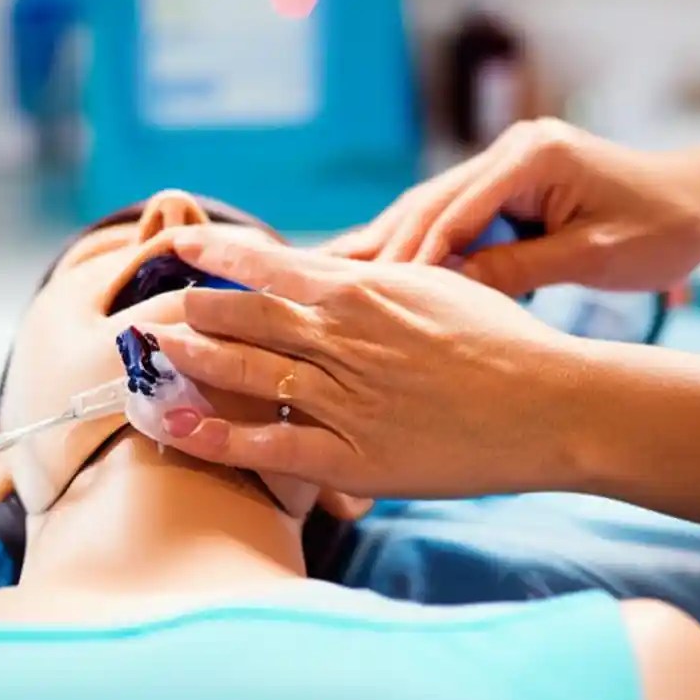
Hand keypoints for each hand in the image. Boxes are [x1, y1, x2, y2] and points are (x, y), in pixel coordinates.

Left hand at [144, 226, 593, 498]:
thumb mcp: (438, 283)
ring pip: (247, 375)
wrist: (551, 405)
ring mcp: (345, 399)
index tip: (177, 244)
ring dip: (190, 361)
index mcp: (364, 292)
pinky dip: (217, 436)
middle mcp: (344, 340)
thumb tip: (329, 267)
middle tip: (148, 310)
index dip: (215, 252)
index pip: (269, 265)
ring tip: (151, 352)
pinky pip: (269, 446)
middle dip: (190, 311)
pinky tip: (177, 424)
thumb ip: (377, 277)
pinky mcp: (353, 455)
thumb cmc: (502, 340)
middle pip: (244, 319)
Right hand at [322, 118, 699, 295]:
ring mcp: (506, 167)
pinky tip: (379, 272)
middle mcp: (511, 152)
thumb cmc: (663, 229)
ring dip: (390, 246)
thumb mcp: (594, 257)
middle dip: (384, 247)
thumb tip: (454, 288)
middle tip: (332, 285)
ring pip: (431, 210)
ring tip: (337, 279)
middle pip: (430, 202)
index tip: (380, 295)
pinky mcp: (507, 188)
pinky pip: (453, 220)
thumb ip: (522, 269)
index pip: (457, 209)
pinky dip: (420, 248)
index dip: (417, 254)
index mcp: (534, 156)